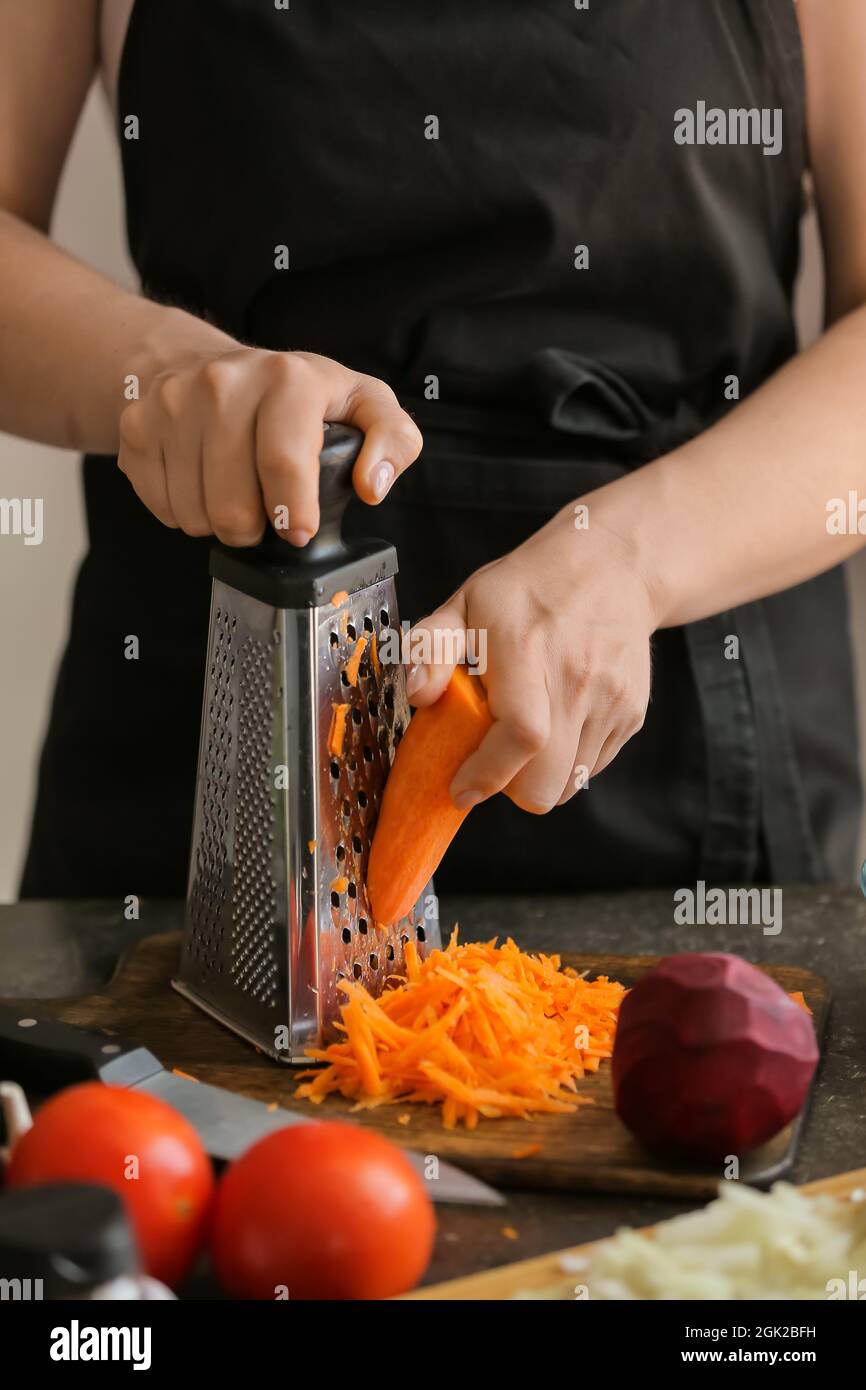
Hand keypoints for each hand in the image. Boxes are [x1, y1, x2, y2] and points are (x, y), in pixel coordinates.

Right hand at [118, 329, 421, 545]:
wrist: (212, 367)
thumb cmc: (296, 399)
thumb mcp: (363, 406)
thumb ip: (393, 441)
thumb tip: (371, 485)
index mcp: (287, 378)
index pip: (282, 462)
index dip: (293, 514)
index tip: (298, 532)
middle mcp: (223, 382)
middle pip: (232, 505)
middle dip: (254, 529)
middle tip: (265, 514)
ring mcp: (172, 402)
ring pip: (194, 513)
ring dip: (218, 522)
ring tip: (234, 494)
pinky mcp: (137, 426)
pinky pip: (161, 505)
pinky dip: (184, 511)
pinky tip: (201, 483)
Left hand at [406, 506, 655, 811]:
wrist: (611, 567)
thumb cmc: (529, 589)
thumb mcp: (465, 603)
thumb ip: (431, 648)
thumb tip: (420, 695)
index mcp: (528, 649)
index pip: (522, 733)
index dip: (489, 773)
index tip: (462, 787)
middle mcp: (577, 678)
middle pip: (547, 783)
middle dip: (512, 787)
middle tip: (494, 757)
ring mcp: (612, 699)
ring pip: (569, 783)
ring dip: (540, 774)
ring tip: (527, 731)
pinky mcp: (632, 714)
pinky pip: (592, 766)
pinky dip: (568, 758)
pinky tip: (557, 719)